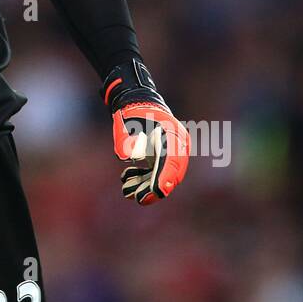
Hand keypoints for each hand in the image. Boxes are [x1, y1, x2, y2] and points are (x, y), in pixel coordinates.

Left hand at [104, 58, 189, 204]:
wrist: (135, 102)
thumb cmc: (131, 111)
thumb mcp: (126, 121)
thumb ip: (125, 138)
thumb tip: (128, 158)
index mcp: (174, 134)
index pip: (173, 160)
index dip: (165, 177)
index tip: (157, 191)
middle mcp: (177, 145)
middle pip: (171, 172)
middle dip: (155, 188)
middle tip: (139, 199)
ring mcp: (170, 151)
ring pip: (162, 175)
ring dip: (145, 186)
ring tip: (127, 191)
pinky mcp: (161, 156)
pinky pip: (155, 172)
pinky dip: (142, 178)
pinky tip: (126, 179)